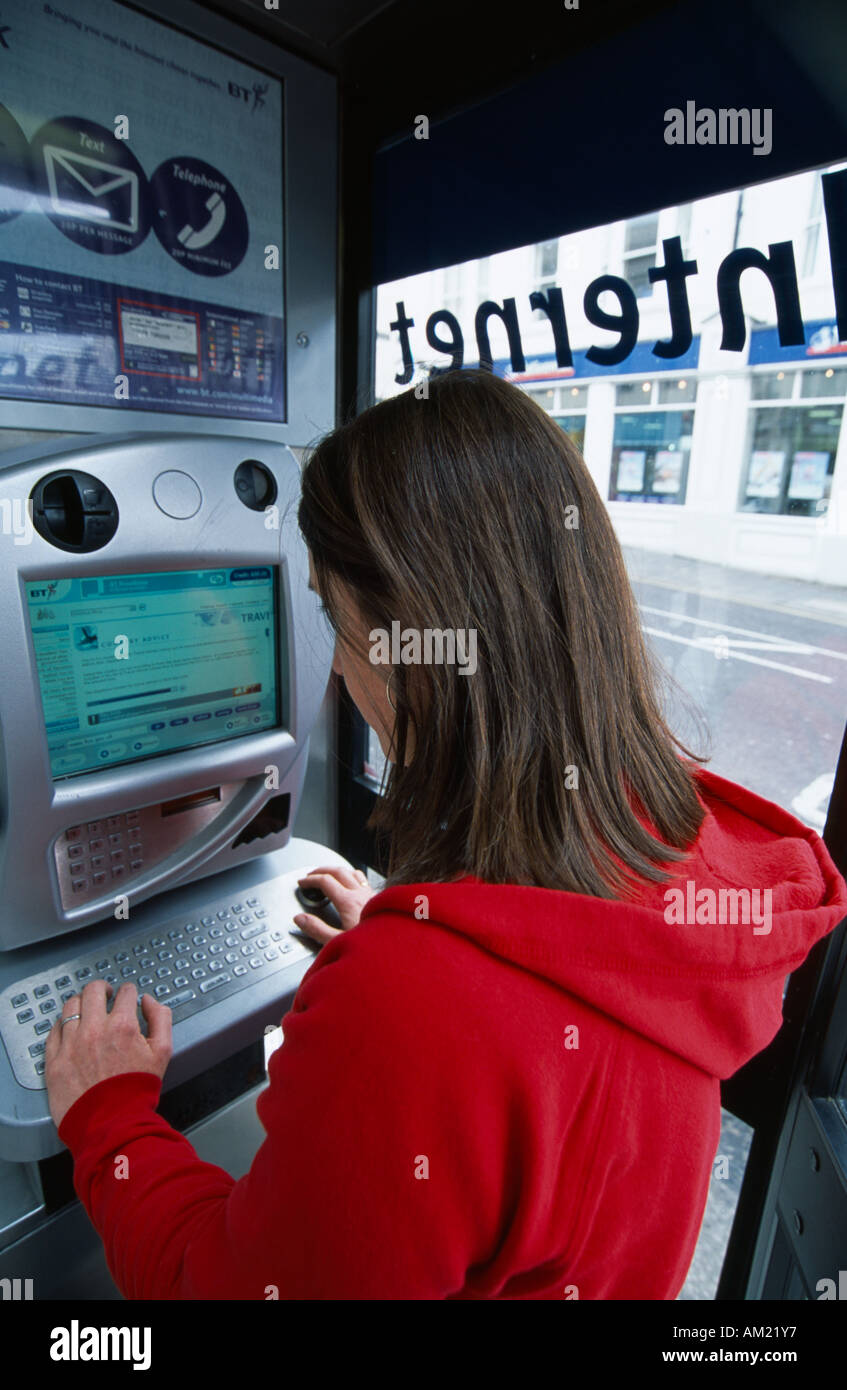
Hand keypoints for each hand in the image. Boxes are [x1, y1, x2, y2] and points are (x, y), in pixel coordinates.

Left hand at [44, 980, 172, 1130]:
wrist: (112, 1124)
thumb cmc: (136, 1091)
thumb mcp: (163, 1052)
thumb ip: (160, 1018)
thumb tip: (148, 1001)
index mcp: (123, 1026)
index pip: (125, 992)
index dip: (128, 992)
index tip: (126, 997)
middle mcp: (94, 1029)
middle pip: (93, 991)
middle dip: (102, 989)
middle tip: (105, 995)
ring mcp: (71, 1044)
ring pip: (70, 1006)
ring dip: (80, 1004)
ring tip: (85, 1012)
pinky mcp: (54, 1059)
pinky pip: (53, 1031)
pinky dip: (62, 1026)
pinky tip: (70, 1031)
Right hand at [294, 864, 376, 945]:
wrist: (395, 950)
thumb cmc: (371, 949)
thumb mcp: (336, 942)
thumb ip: (316, 929)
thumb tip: (300, 919)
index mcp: (349, 902)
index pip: (326, 881)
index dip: (310, 880)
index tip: (302, 883)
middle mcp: (362, 894)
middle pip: (338, 871)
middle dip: (321, 870)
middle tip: (311, 875)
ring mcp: (372, 895)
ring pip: (353, 872)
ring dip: (338, 871)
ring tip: (329, 876)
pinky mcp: (380, 899)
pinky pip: (364, 881)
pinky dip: (352, 877)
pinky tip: (352, 886)